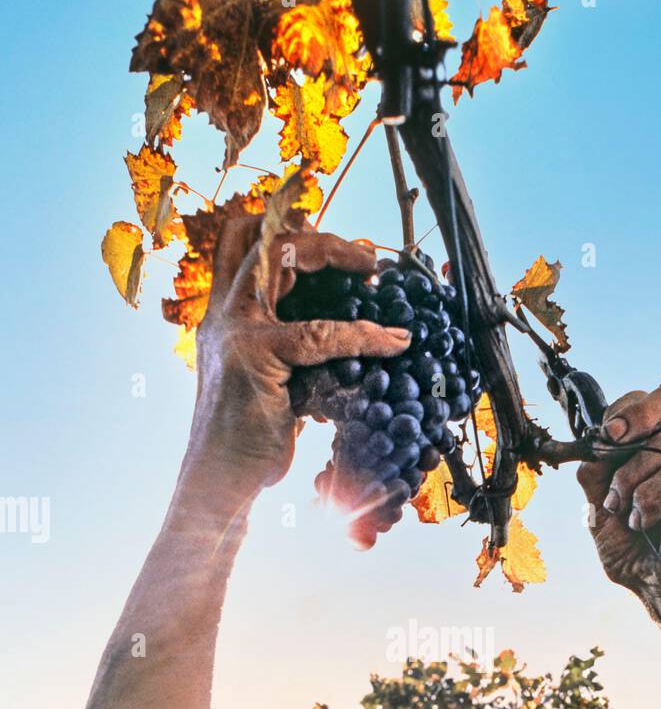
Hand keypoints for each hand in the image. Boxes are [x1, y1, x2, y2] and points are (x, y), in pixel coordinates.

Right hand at [182, 214, 410, 507]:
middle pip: (258, 236)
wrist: (220, 479)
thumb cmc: (248, 438)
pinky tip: (393, 341)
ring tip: (372, 269)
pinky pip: (320, 334)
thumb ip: (289, 353)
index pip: (239, 245)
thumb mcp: (268, 383)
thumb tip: (338, 345)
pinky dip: (363, 334)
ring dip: (333, 253)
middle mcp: (223, 313)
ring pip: (281, 257)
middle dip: (314, 233)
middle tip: (361, 256)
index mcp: (223, 315)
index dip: (282, 228)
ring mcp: (236, 330)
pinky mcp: (258, 357)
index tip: (332, 246)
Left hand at [577, 386, 660, 604]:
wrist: (655, 585)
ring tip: (627, 514)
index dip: (622, 410)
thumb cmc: (631, 548)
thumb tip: (592, 449)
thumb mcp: (596, 510)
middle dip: (638, 414)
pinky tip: (645, 522)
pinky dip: (651, 499)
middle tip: (615, 438)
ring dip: (631, 481)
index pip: (641, 403)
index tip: (604, 435)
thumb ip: (592, 478)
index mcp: (645, 449)